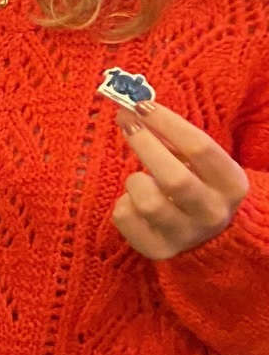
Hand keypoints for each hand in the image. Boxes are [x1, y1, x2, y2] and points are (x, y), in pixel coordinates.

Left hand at [111, 101, 248, 259]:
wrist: (207, 237)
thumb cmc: (198, 185)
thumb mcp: (199, 163)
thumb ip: (171, 137)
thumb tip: (133, 108)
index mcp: (231, 184)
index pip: (200, 148)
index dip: (167, 123)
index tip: (141, 104)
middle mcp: (213, 213)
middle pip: (174, 178)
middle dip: (144, 144)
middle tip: (126, 121)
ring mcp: (186, 235)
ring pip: (147, 201)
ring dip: (136, 181)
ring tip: (141, 179)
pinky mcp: (157, 249)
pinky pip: (125, 217)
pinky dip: (123, 203)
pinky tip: (135, 202)